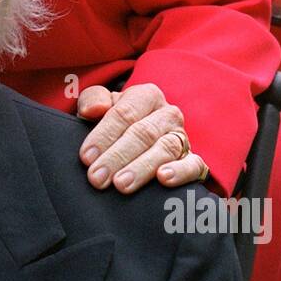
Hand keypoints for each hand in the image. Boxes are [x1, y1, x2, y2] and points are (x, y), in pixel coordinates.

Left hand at [76, 83, 207, 193]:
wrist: (138, 143)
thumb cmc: (115, 124)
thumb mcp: (100, 107)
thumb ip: (92, 100)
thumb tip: (92, 110)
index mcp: (146, 96)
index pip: (124, 113)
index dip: (104, 135)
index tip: (86, 157)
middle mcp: (168, 113)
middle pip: (143, 133)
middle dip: (117, 157)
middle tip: (97, 178)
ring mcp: (182, 137)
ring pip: (165, 149)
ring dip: (142, 168)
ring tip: (121, 184)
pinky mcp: (194, 160)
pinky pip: (193, 165)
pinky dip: (180, 171)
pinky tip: (164, 178)